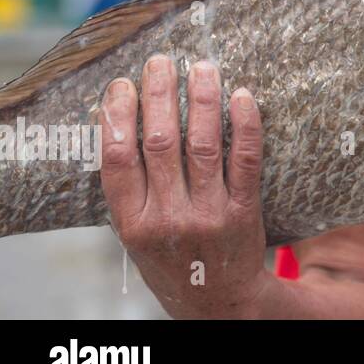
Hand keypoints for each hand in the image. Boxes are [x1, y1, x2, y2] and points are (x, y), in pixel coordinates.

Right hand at [99, 55, 269, 318]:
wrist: (219, 302)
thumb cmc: (173, 260)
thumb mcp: (137, 235)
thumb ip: (131, 189)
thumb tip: (121, 121)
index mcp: (133, 223)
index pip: (118, 160)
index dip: (118, 117)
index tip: (122, 85)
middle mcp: (169, 217)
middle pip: (161, 144)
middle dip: (159, 96)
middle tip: (161, 61)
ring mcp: (209, 213)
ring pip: (204, 145)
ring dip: (202, 100)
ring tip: (202, 66)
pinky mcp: (244, 210)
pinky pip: (245, 159)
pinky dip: (244, 124)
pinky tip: (242, 95)